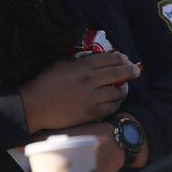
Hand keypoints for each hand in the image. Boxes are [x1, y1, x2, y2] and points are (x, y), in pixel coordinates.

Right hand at [19, 52, 140, 132]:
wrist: (35, 106)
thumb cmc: (44, 83)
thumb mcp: (60, 64)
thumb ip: (78, 62)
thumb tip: (91, 60)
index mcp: (83, 67)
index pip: (109, 59)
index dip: (121, 58)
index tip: (126, 59)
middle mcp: (91, 81)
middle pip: (118, 73)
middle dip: (130, 71)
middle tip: (136, 71)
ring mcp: (92, 99)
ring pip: (117, 92)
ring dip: (122, 90)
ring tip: (122, 89)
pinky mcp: (91, 113)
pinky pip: (111, 108)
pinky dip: (114, 104)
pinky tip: (113, 102)